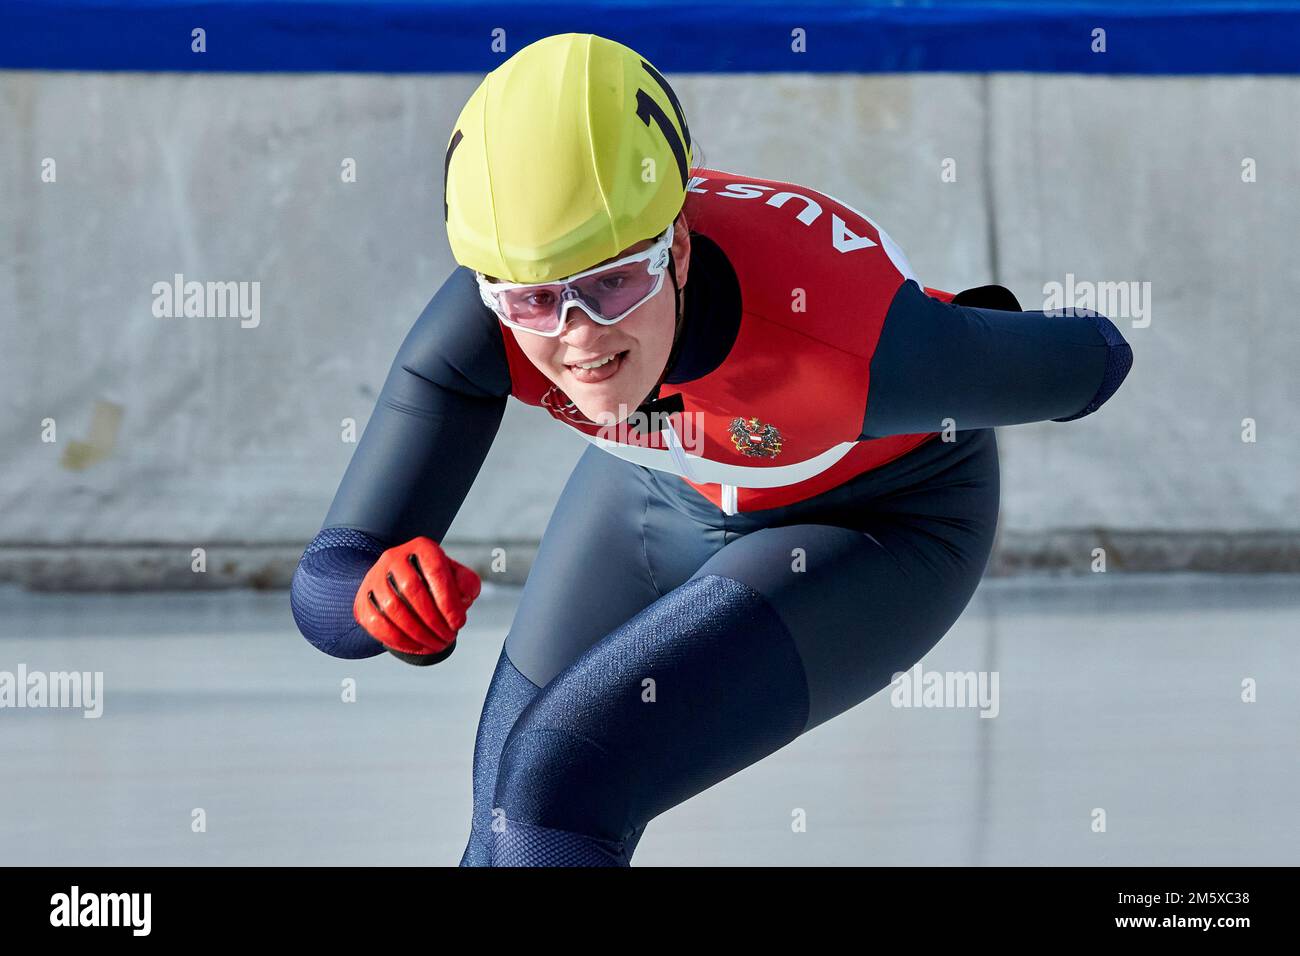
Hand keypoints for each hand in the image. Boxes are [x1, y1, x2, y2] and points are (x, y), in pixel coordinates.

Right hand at [352, 536, 480, 664]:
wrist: (403, 582)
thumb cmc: (437, 581)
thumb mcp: (457, 577)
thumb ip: (467, 583)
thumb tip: (463, 598)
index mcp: (421, 547)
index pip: (435, 571)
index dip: (448, 600)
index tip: (458, 624)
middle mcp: (394, 557)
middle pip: (411, 589)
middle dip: (432, 620)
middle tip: (448, 638)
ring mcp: (374, 577)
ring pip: (392, 608)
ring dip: (416, 633)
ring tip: (435, 646)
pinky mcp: (363, 599)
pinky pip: (375, 622)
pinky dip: (397, 639)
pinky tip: (415, 647)